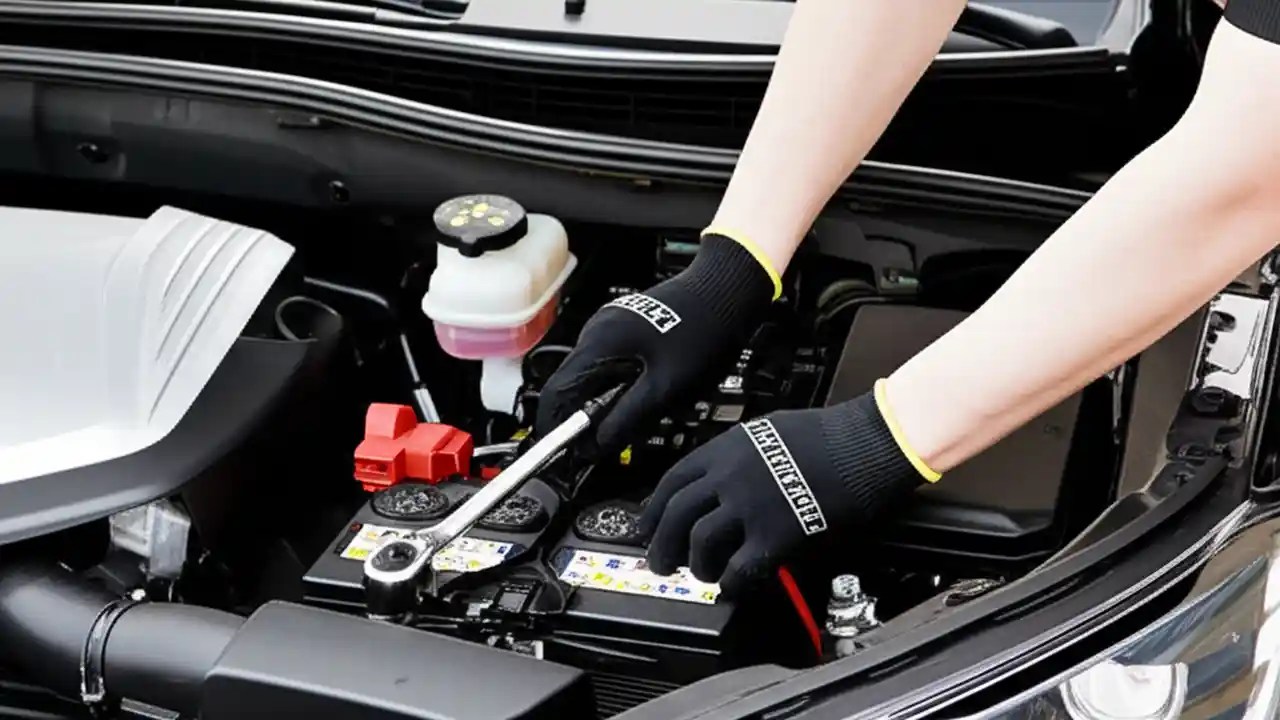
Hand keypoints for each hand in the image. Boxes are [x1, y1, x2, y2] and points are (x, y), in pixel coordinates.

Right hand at [536, 234, 776, 453]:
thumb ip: (626, 420)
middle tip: (620, 438)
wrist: (728, 290)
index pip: (555, 394)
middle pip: (575, 387)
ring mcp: (612, 327)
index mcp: (598, 343)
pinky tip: (658, 389)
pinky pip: (616, 365)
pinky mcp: (629, 327)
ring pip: (598, 379)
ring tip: (651, 410)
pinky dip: (628, 385)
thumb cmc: (703, 332)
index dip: (556, 428)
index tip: (568, 453)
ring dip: (613, 402)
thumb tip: (594, 447)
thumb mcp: (665, 389)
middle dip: (591, 418)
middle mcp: (597, 331)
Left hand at [638, 388, 933, 596]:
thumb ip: (738, 455)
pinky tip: (733, 584)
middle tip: (660, 563)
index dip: (652, 511)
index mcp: (725, 449)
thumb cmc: (828, 434)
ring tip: (702, 575)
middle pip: (674, 516)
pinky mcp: (776, 535)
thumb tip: (721, 475)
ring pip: (698, 544)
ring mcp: (750, 506)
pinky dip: (730, 582)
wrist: (867, 443)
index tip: (646, 527)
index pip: (672, 482)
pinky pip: (737, 569)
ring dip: (696, 566)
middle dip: (660, 545)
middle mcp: (729, 477)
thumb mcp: (767, 431)